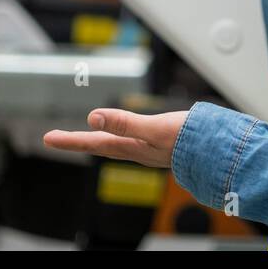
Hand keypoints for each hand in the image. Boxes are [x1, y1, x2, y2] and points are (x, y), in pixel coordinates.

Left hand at [43, 108, 187, 169]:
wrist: (219, 151)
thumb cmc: (190, 141)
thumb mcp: (155, 128)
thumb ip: (125, 123)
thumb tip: (92, 116)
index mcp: (132, 147)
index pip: (94, 143)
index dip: (70, 140)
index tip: (48, 139)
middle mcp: (138, 150)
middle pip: (101, 145)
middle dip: (79, 141)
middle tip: (57, 138)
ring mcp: (151, 150)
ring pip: (116, 146)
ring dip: (99, 140)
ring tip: (88, 136)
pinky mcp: (164, 146)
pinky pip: (133, 143)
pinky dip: (122, 137)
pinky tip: (129, 136)